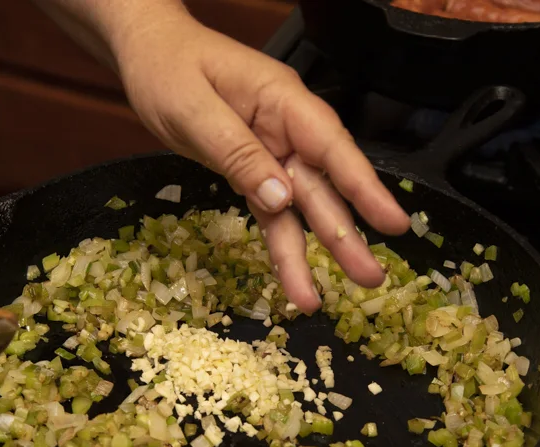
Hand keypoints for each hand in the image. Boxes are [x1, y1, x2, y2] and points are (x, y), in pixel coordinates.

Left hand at [112, 13, 409, 312]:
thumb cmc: (168, 69)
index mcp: (282, 101)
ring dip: (315, 253)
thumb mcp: (195, 108)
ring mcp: (272, 154)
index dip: (365, 187)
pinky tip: (293, 284)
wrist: (147, 55)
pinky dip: (281, 250)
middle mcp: (286, 130)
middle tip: (371, 278)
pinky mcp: (253, 174)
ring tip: (324, 299)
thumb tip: (280, 198)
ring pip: (301, 209)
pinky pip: (272, 217)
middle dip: (346, 234)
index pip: (332, 146)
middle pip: (324, 186)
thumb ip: (238, 152)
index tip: (392, 222)